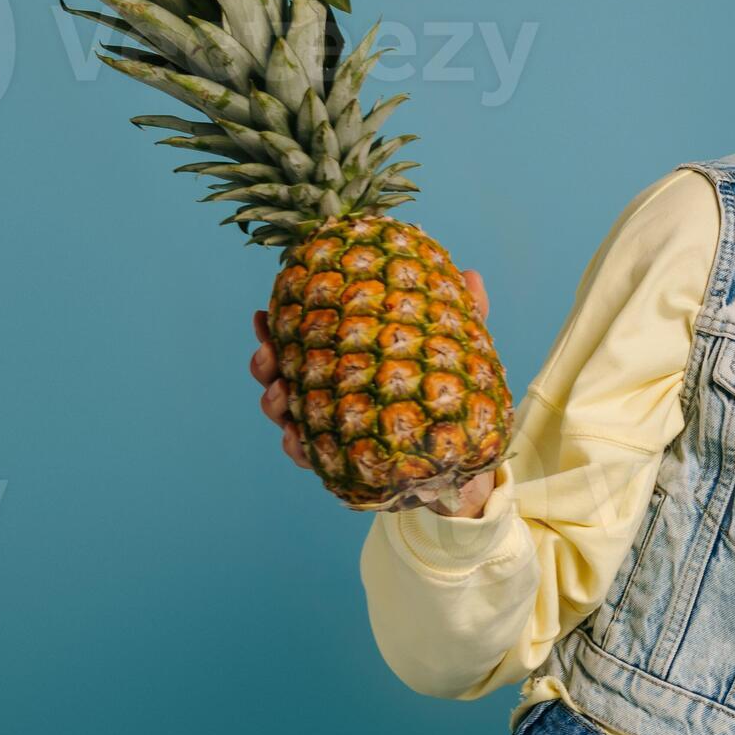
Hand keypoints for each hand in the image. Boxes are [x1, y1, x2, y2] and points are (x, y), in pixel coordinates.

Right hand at [253, 269, 495, 514]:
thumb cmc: (448, 393)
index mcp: (341, 359)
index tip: (262, 313)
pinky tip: (297, 438)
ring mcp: (329, 426)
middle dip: (264, 363)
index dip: (272, 327)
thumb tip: (471, 274)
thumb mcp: (457, 350)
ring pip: (284, 414)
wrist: (463, 455)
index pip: (297, 339)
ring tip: (282, 394)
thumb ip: (463, 314)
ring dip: (273, 403)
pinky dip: (298, 448)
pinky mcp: (340, 461)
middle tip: (269, 355)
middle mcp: (327, 391)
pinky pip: (308, 456)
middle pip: (277, 375)